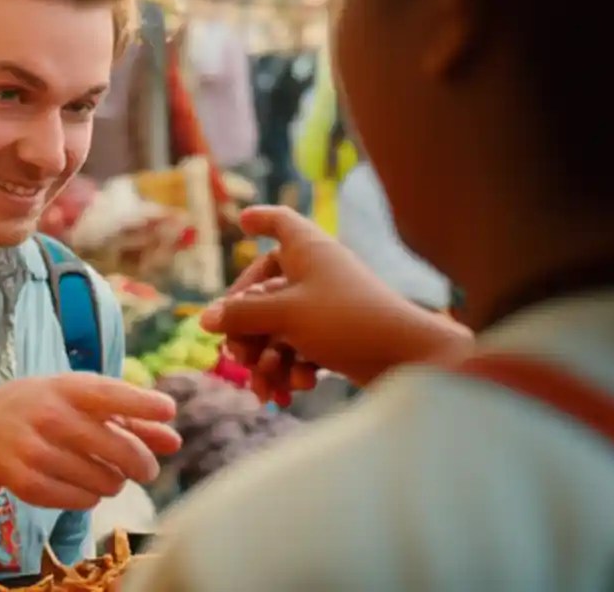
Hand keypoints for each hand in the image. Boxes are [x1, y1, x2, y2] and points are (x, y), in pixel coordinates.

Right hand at [0, 374, 180, 510]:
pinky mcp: (27, 484)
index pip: (110, 395)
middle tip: (146, 469)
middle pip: (118, 449)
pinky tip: (82, 485)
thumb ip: (132, 417)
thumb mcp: (84, 400)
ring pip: (106, 482)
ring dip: (115, 482)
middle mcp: (49, 417)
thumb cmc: (49, 408)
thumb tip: (174, 442)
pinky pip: (83, 501)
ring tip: (105, 473)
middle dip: (142, 464)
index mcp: (67, 389)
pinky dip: (90, 497)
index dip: (142, 403)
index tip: (168, 410)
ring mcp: (35, 452)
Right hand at [202, 206, 471, 400]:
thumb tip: (206, 320)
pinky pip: (297, 348)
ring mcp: (325, 306)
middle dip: (245, 329)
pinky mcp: (335, 337)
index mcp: (306, 250)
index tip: (244, 221)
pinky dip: (288, 370)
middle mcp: (315, 273)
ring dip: (264, 360)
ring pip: (276, 327)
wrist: (407, 360)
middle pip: (261, 291)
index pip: (280, 223)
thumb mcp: (284, 315)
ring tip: (264, 388)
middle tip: (238, 358)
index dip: (262, 219)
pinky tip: (289, 393)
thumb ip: (241, 315)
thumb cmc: (346, 321)